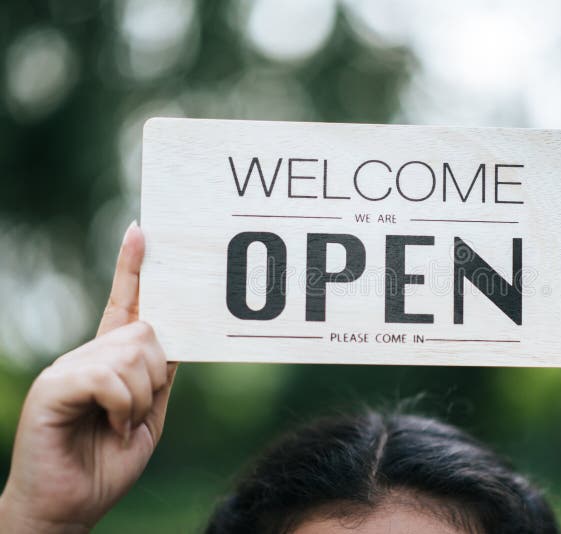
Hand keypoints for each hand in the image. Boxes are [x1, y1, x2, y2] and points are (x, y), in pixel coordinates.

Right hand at [0, 222, 176, 532]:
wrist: (68, 508)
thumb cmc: (106, 464)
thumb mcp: (150, 414)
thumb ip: (159, 375)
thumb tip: (175, 338)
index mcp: (110, 360)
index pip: (125, 304)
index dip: (133, 269)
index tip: (141, 231)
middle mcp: (87, 355)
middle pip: (146, 331)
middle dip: (156, 375)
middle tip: (137, 412)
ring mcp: (67, 367)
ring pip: (133, 353)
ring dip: (141, 398)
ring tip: (120, 425)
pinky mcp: (54, 386)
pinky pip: (109, 377)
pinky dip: (124, 407)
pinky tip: (111, 427)